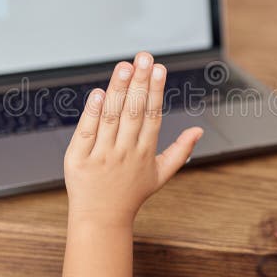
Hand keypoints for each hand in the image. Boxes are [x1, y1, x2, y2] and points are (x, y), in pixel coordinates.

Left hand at [63, 52, 203, 226]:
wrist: (101, 219)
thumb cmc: (130, 195)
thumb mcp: (160, 175)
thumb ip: (180, 151)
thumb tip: (198, 130)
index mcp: (145, 153)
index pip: (152, 116)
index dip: (155, 91)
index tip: (159, 68)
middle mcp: (124, 152)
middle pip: (133, 112)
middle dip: (139, 82)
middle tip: (143, 57)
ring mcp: (101, 155)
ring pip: (111, 117)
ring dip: (118, 90)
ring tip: (124, 66)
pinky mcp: (78, 159)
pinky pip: (86, 132)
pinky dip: (92, 112)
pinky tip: (98, 93)